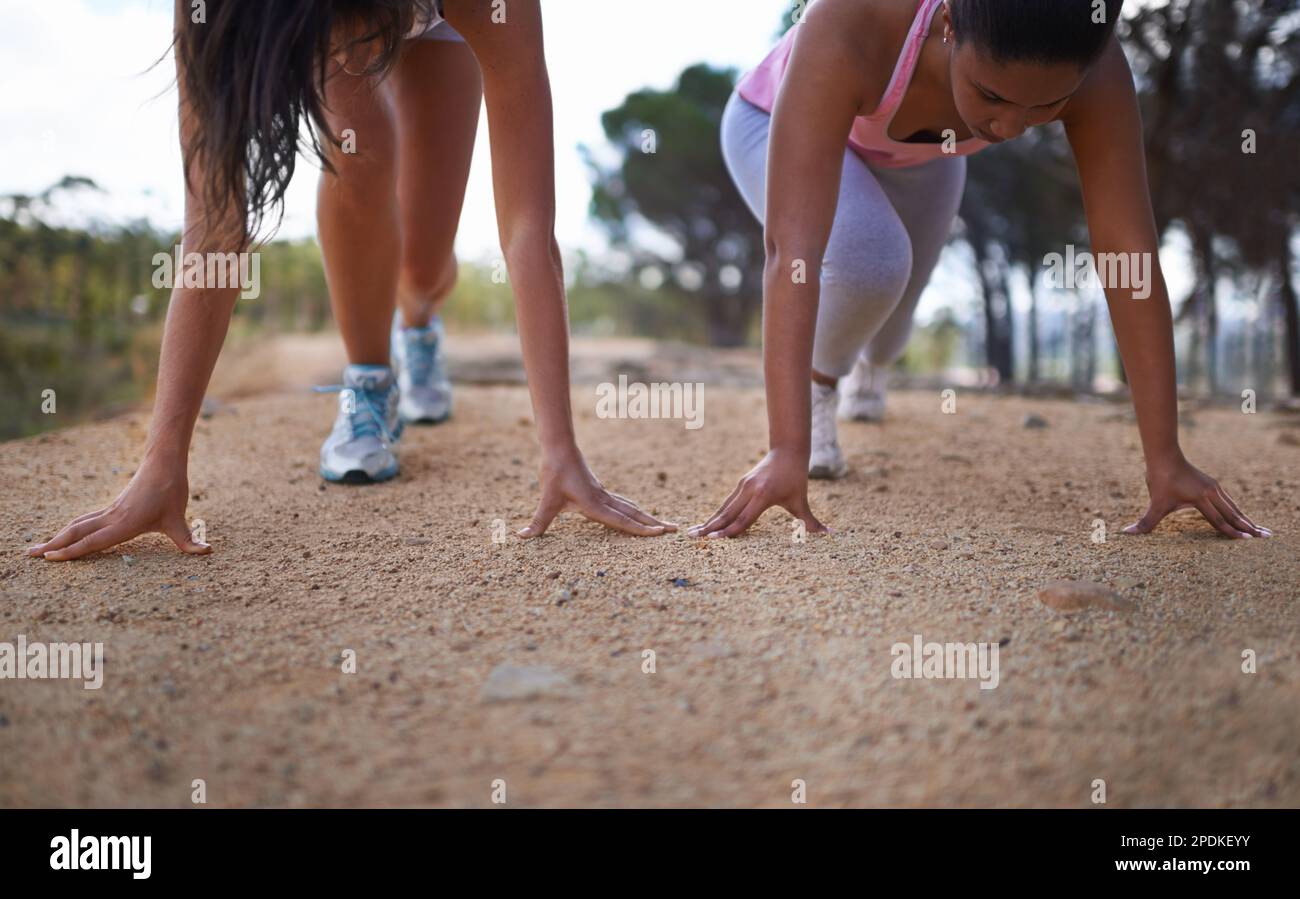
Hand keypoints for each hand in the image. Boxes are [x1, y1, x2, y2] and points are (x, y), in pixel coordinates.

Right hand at [27, 456, 211, 560]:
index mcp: (124, 524)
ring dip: (57, 536)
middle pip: (76, 533)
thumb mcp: (180, 520)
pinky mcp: (112, 507)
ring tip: (38, 548)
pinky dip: (71, 528)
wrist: (164, 464)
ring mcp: (109, 512)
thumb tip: (207, 552)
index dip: (72, 551)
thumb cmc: (171, 492)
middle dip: (53, 545)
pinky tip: (65, 534)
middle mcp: (112, 518)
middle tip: (31, 555)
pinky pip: (86, 520)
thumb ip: (190, 540)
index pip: (93, 541)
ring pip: (77, 525)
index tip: (51, 557)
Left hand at [519, 448, 676, 537]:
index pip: (622, 520)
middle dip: (654, 524)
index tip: (659, 533)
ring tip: (662, 525)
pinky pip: (622, 503)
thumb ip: (538, 522)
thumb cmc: (554, 473)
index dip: (641, 529)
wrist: (559, 448)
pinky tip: (635, 513)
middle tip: (674, 529)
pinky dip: (633, 510)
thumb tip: (522, 536)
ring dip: (646, 517)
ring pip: (630, 507)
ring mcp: (603, 494)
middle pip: (634, 514)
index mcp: (594, 504)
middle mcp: (603, 500)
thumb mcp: (546, 500)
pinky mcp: (599, 491)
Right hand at [689, 449, 826, 538]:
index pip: (744, 518)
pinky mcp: (740, 484)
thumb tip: (831, 535)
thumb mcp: (801, 500)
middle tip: (694, 538)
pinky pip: (726, 503)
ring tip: (693, 533)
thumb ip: (811, 521)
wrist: (788, 451)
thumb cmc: (796, 478)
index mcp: (763, 495)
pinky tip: (706, 524)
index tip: (714, 540)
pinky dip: (716, 514)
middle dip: (711, 527)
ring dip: (708, 521)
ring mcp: (743, 486)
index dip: (729, 531)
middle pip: (727, 513)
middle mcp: (749, 490)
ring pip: (723, 508)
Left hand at [1124, 456, 1271, 538]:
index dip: (1231, 532)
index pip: (1219, 520)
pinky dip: (1237, 510)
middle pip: (1233, 514)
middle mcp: (1212, 492)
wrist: (1164, 456)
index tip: (1247, 541)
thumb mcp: (1155, 503)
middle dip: (1249, 527)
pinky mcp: (1212, 485)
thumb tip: (1126, 533)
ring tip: (1260, 529)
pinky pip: (1228, 500)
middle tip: (1266, 537)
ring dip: (1246, 519)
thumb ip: (1145, 522)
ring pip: (1233, 507)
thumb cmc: (1160, 480)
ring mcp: (1214, 487)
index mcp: (1201, 498)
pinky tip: (1242, 517)